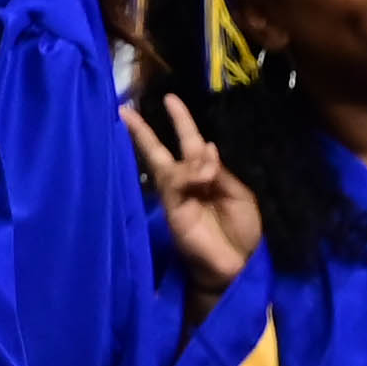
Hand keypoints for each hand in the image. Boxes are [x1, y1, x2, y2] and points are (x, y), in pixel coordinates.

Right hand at [122, 95, 262, 300]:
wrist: (237, 266)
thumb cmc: (242, 232)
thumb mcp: (239, 194)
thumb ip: (220, 171)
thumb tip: (205, 145)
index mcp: (205, 176)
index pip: (189, 142)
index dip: (181, 121)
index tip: (170, 99)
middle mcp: (186, 183)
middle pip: (159, 151)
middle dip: (143, 132)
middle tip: (124, 111)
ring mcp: (176, 197)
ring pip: (168, 166)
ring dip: (190, 163)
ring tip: (208, 176)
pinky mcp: (173, 210)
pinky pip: (175, 184)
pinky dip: (190, 175)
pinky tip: (204, 179)